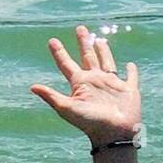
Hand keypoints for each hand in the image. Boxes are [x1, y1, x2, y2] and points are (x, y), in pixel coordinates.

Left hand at [31, 25, 141, 145]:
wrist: (114, 135)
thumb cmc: (90, 123)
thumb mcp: (67, 108)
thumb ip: (51, 96)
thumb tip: (31, 86)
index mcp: (81, 84)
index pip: (67, 64)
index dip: (59, 53)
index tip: (52, 40)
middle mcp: (95, 81)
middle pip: (87, 57)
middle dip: (83, 43)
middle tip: (80, 28)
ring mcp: (112, 85)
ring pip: (107, 61)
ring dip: (103, 51)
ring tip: (99, 40)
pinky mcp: (129, 90)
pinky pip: (131, 77)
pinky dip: (131, 71)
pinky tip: (130, 64)